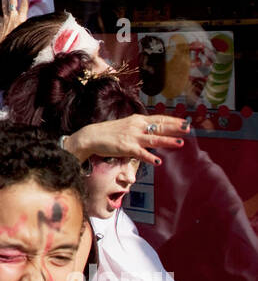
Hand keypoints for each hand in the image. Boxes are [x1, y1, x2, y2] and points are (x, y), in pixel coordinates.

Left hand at [0, 0, 29, 59]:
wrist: (4, 48)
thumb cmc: (17, 41)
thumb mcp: (27, 32)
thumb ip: (31, 26)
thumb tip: (39, 23)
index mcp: (21, 18)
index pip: (24, 4)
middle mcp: (13, 17)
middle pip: (13, 2)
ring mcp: (5, 20)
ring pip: (4, 6)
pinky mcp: (0, 25)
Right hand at [64, 113, 190, 164]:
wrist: (92, 136)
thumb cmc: (109, 132)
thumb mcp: (127, 125)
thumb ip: (140, 127)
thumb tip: (152, 130)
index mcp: (138, 120)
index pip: (159, 118)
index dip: (173, 120)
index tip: (185, 121)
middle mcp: (137, 126)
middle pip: (160, 126)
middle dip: (175, 128)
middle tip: (188, 128)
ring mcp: (132, 137)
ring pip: (153, 139)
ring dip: (167, 141)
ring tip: (180, 143)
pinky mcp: (126, 148)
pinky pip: (140, 153)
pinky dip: (149, 158)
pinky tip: (158, 162)